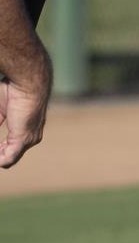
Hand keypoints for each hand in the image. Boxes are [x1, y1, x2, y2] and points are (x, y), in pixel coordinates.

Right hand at [0, 53, 50, 168]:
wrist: (28, 84)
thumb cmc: (13, 91)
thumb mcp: (0, 111)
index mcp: (26, 131)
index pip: (10, 148)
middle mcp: (30, 138)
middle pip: (9, 156)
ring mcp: (29, 140)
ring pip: (8, 158)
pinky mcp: (23, 139)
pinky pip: (9, 157)